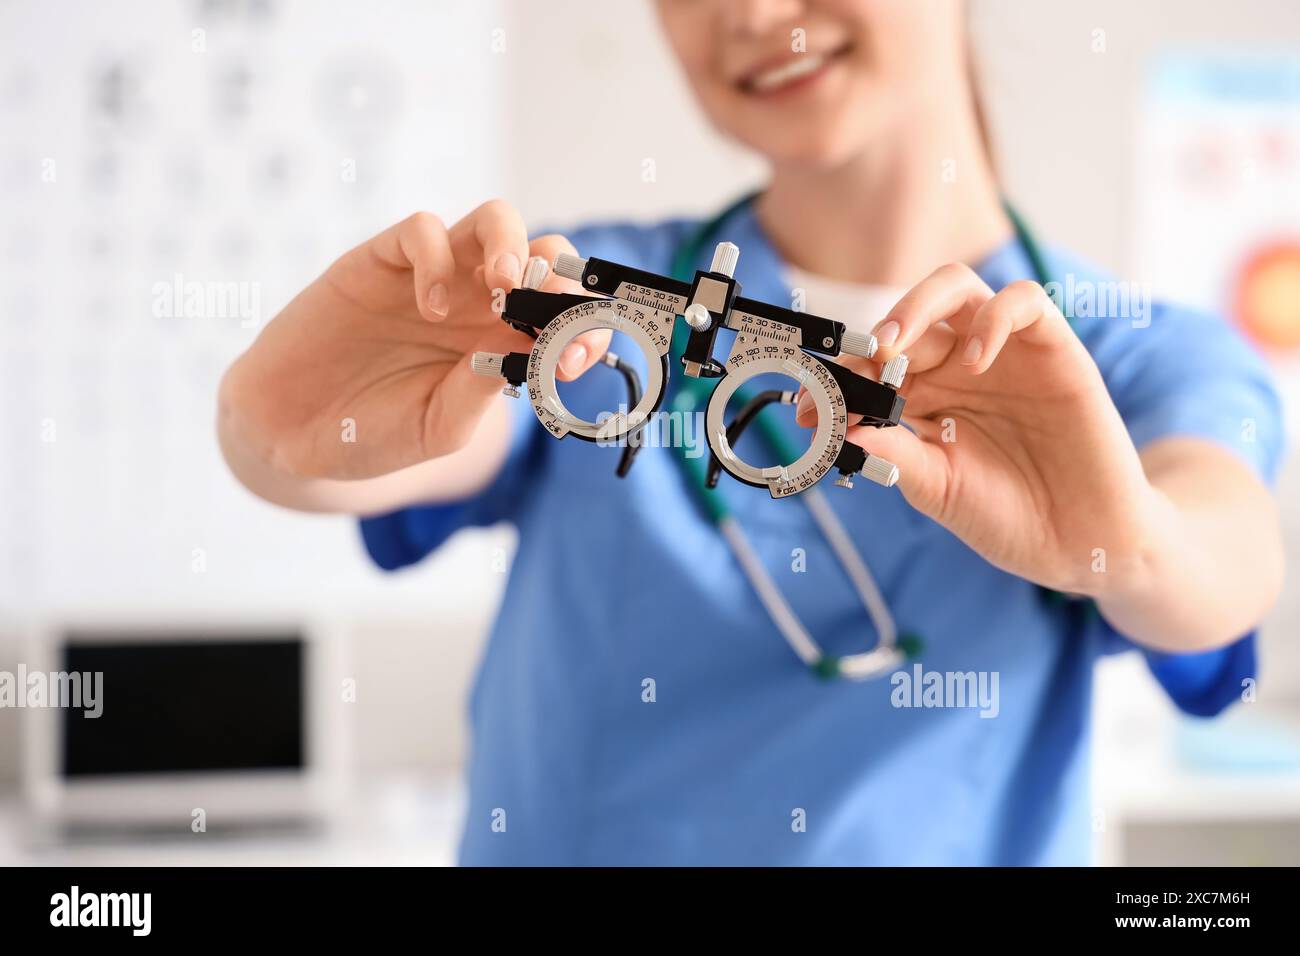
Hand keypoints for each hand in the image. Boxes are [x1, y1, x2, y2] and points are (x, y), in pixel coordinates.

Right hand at [220, 201, 609, 479]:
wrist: (293, 433)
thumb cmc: (374, 433)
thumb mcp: (440, 427)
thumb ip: (483, 391)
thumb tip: (529, 349)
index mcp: (503, 343)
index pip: (566, 313)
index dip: (585, 326)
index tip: (577, 359)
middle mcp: (477, 302)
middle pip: (543, 251)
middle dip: (559, 273)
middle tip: (547, 313)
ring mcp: (432, 277)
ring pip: (493, 221)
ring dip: (512, 244)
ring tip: (504, 287)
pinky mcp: (379, 261)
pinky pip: (421, 229)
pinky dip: (436, 258)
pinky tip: (428, 307)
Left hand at [797, 264, 1158, 596]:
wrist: (1084, 543)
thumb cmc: (1011, 517)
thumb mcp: (941, 490)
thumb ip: (897, 457)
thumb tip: (844, 431)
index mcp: (926, 399)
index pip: (873, 368)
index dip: (837, 380)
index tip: (805, 408)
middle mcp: (959, 368)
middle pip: (905, 325)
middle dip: (866, 345)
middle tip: (846, 371)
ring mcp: (1004, 355)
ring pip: (956, 291)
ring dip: (916, 307)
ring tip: (893, 346)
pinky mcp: (1054, 350)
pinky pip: (1023, 303)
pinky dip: (992, 319)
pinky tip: (972, 361)